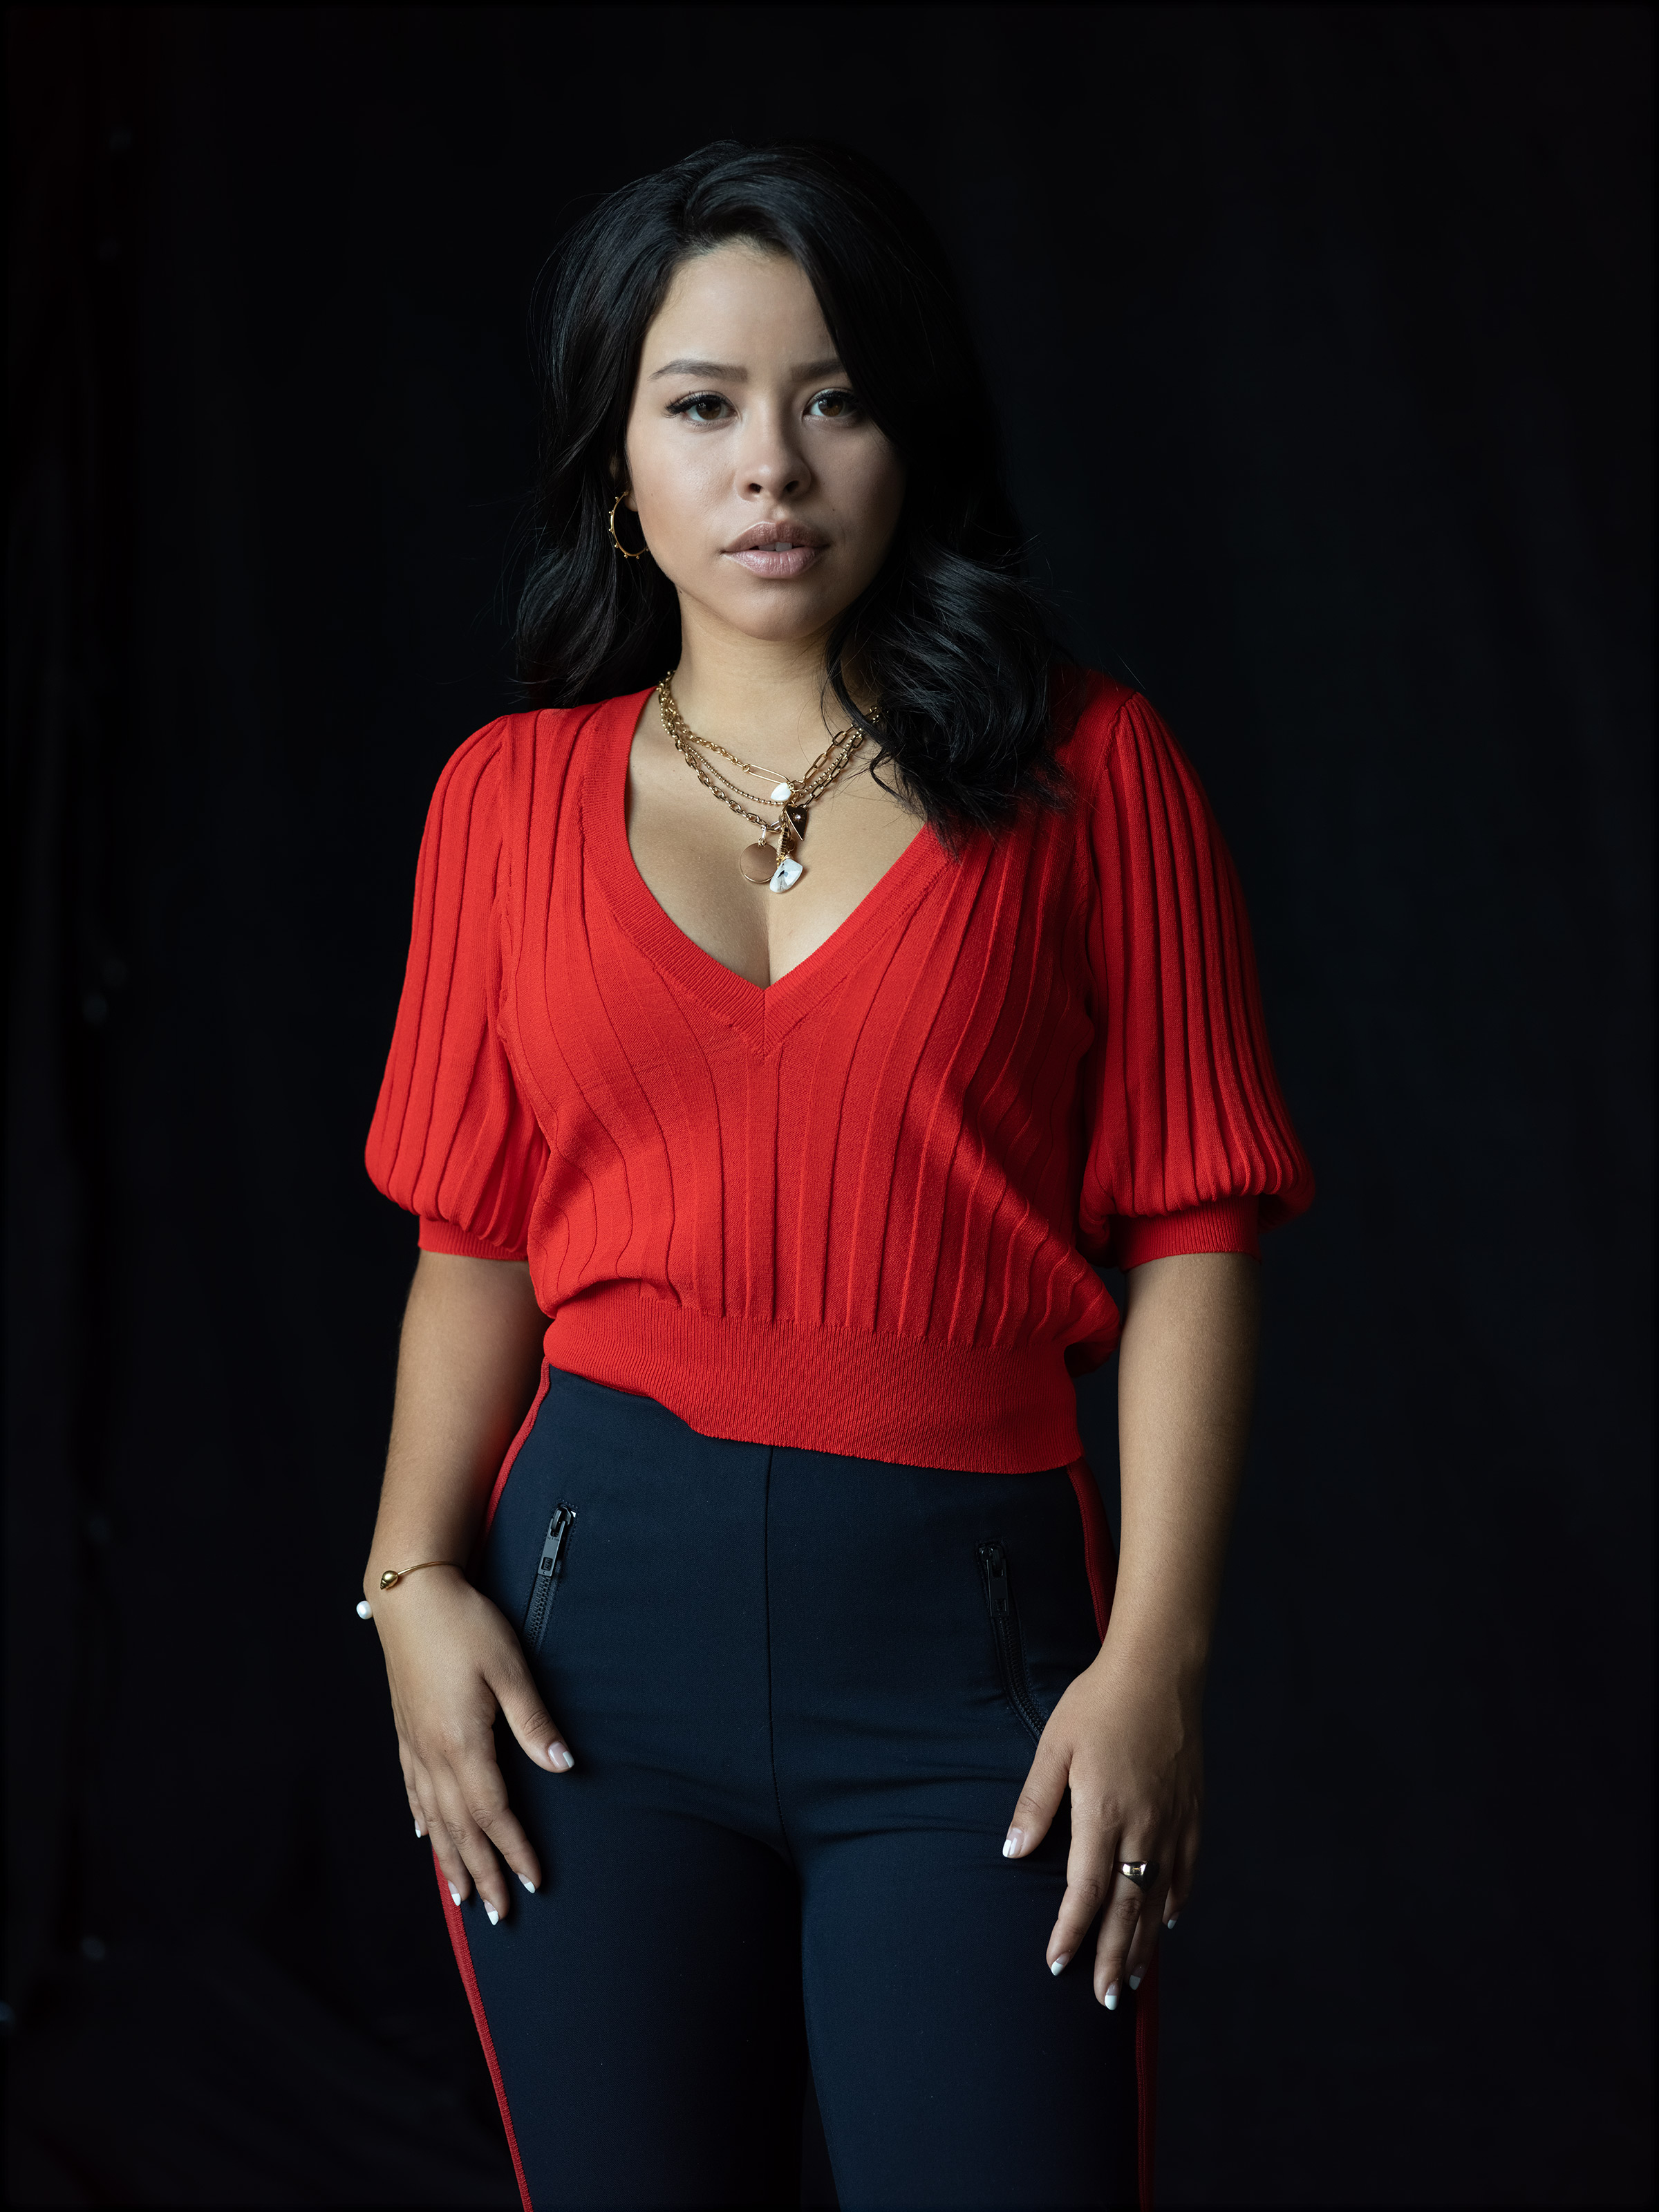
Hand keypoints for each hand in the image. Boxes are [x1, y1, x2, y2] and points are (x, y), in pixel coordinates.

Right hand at [372, 1565, 573, 1923]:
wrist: (410, 1596)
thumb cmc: (464, 1625)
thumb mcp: (509, 1669)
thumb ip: (534, 1722)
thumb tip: (564, 1767)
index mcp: (462, 1744)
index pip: (492, 1813)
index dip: (514, 1850)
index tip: (533, 1882)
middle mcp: (433, 1754)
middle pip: (460, 1828)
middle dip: (481, 1873)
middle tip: (498, 1915)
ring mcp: (415, 1744)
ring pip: (433, 1818)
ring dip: (449, 1858)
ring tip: (462, 1895)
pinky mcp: (406, 1730)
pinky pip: (413, 1789)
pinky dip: (422, 1819)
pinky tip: (424, 1834)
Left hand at [1001, 1642, 1201, 2005]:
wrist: (1161, 1670)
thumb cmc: (1100, 1703)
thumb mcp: (1055, 1746)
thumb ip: (1035, 1803)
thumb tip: (1012, 1853)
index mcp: (1105, 1813)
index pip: (1084, 1891)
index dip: (1070, 1931)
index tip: (1056, 1963)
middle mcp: (1144, 1827)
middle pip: (1127, 1909)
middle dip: (1114, 1958)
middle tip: (1104, 2001)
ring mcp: (1174, 1823)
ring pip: (1158, 1899)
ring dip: (1144, 1942)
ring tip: (1132, 1980)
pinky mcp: (1193, 1812)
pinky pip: (1185, 1872)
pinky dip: (1174, 1903)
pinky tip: (1165, 1923)